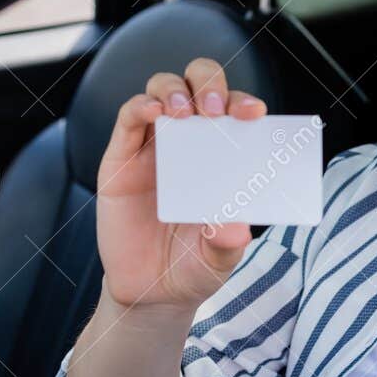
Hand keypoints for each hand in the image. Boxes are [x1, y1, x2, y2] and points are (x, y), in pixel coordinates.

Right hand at [96, 56, 268, 309]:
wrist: (149, 291)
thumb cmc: (192, 266)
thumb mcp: (218, 259)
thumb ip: (228, 243)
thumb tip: (237, 227)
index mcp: (223, 156)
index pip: (235, 112)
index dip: (244, 103)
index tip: (255, 114)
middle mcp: (190, 142)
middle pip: (198, 84)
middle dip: (209, 85)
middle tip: (214, 111)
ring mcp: (154, 146)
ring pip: (162, 89)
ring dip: (175, 90)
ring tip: (184, 113)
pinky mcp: (121, 158)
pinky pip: (128, 118)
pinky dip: (140, 106)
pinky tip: (153, 112)